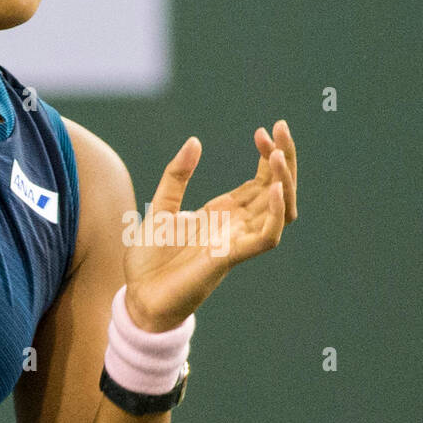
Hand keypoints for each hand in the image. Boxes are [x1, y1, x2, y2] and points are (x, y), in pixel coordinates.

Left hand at [122, 122, 297, 332]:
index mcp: (223, 213)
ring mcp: (237, 241)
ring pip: (280, 211)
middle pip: (276, 190)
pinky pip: (266, 237)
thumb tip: (195, 141)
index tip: (264, 130)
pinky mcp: (231, 257)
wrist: (138, 296)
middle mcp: (236, 226)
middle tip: (280, 127)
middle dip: (284, 159)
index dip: (268, 156)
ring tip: (278, 154)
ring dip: (284, 182)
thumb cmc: (150, 258)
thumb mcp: (160, 206)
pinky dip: (276, 214)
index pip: (260, 181)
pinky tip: (274, 188)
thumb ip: (177, 175)